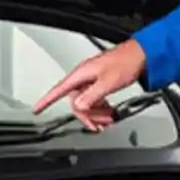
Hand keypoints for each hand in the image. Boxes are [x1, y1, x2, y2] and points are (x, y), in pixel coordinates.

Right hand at [32, 39, 146, 131]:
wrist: (142, 55)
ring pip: (87, 101)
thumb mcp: (108, 82)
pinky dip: (101, 107)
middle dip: (87, 115)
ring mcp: (93, 79)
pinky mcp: (102, 81)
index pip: (59, 90)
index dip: (46, 100)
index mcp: (81, 74)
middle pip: (76, 101)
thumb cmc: (126, 62)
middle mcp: (84, 76)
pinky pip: (96, 98)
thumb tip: (79, 106)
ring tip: (108, 119)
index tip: (37, 109)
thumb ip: (91, 96)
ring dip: (97, 113)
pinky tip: (109, 111)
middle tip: (99, 125)